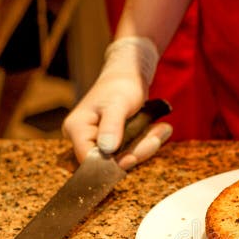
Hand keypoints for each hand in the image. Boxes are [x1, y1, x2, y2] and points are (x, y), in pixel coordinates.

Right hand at [62, 37, 169, 167]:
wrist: (129, 75)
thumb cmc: (121, 84)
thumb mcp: (118, 103)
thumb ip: (112, 126)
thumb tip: (106, 150)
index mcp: (76, 128)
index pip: (87, 159)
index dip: (110, 164)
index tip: (132, 158)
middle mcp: (84, 138)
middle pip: (109, 162)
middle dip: (137, 151)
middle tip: (157, 137)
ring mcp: (99, 142)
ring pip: (125, 158)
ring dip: (146, 146)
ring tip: (161, 129)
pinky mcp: (113, 143)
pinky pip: (132, 151)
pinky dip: (147, 142)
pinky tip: (158, 129)